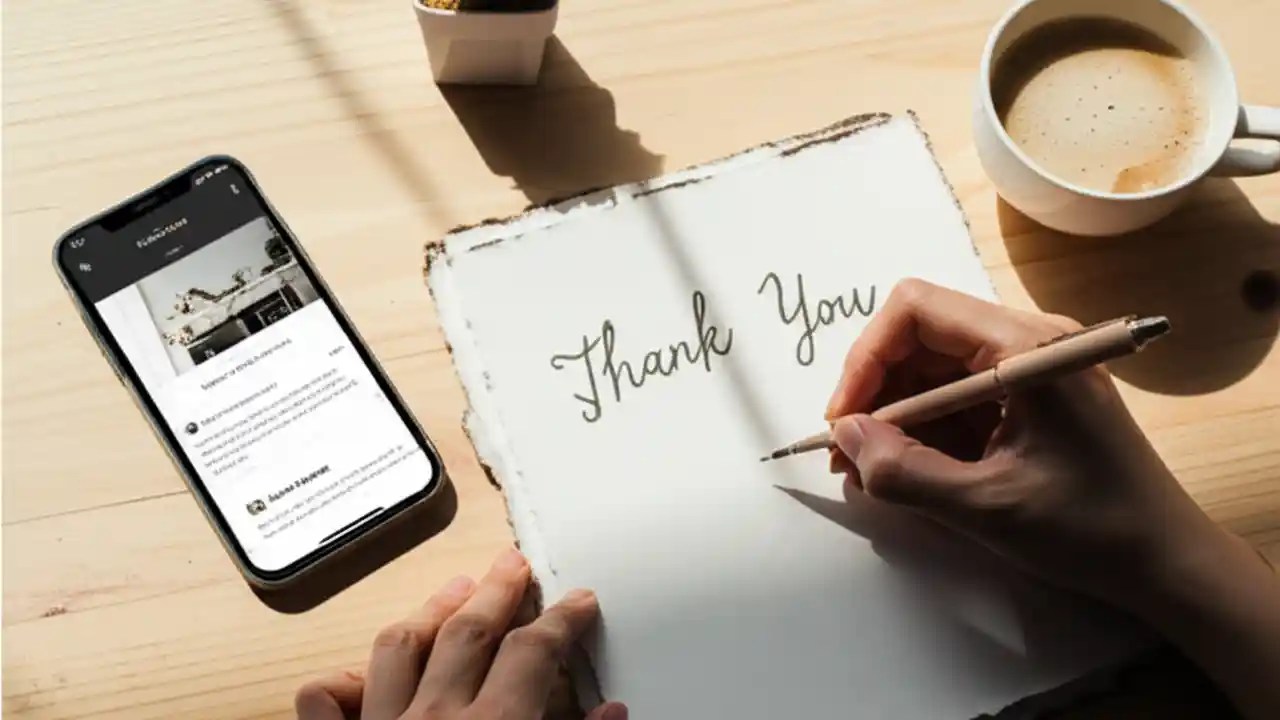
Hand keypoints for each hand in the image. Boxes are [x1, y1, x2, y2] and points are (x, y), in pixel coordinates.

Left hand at [295, 549, 626, 719]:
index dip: (562, 619)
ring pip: (400, 647)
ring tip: (454, 589)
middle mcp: (435, 719)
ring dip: (430, 612)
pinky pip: (324, 703)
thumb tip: (613, 712)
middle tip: (515, 563)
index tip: (578, 601)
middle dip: (496, 591)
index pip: (534, 651)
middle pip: (468, 631)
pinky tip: (355, 670)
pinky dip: (338, 683)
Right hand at [824, 279, 1239, 608]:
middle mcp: (1030, 341)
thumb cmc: (1092, 530)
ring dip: (896, 413)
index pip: (917, 310)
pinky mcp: (1032, 395)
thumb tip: (845, 436)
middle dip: (876, 390)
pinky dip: (926, 427)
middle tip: (849, 452)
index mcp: (1028, 349)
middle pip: (921, 335)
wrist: (1167, 562)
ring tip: (872, 469)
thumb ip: (906, 471)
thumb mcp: (987, 508)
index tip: (846, 419)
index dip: (867, 358)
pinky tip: (909, 469)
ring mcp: (1032, 366)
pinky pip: (959, 393)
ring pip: (935, 366)